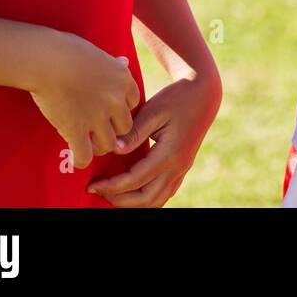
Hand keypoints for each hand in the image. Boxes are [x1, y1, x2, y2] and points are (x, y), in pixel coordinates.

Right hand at [28, 32, 140, 169]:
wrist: (48, 60)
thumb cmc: (69, 51)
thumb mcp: (100, 54)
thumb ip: (113, 64)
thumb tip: (124, 61)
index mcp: (124, 80)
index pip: (133, 102)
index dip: (120, 109)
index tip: (109, 111)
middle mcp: (116, 101)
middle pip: (125, 126)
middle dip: (114, 130)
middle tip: (100, 131)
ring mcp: (97, 117)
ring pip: (109, 144)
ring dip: (100, 147)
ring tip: (89, 146)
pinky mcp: (76, 129)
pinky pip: (85, 155)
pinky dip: (81, 160)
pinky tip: (76, 159)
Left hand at [86, 73, 220, 206]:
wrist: (204, 93)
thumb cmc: (177, 98)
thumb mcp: (153, 110)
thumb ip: (134, 132)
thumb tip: (113, 150)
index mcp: (170, 154)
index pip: (135, 180)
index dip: (111, 186)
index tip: (92, 184)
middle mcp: (178, 167)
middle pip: (146, 199)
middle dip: (119, 200)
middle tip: (97, 190)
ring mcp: (182, 169)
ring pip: (156, 200)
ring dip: (132, 203)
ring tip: (111, 194)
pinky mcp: (183, 167)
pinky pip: (164, 193)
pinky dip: (146, 198)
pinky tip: (131, 190)